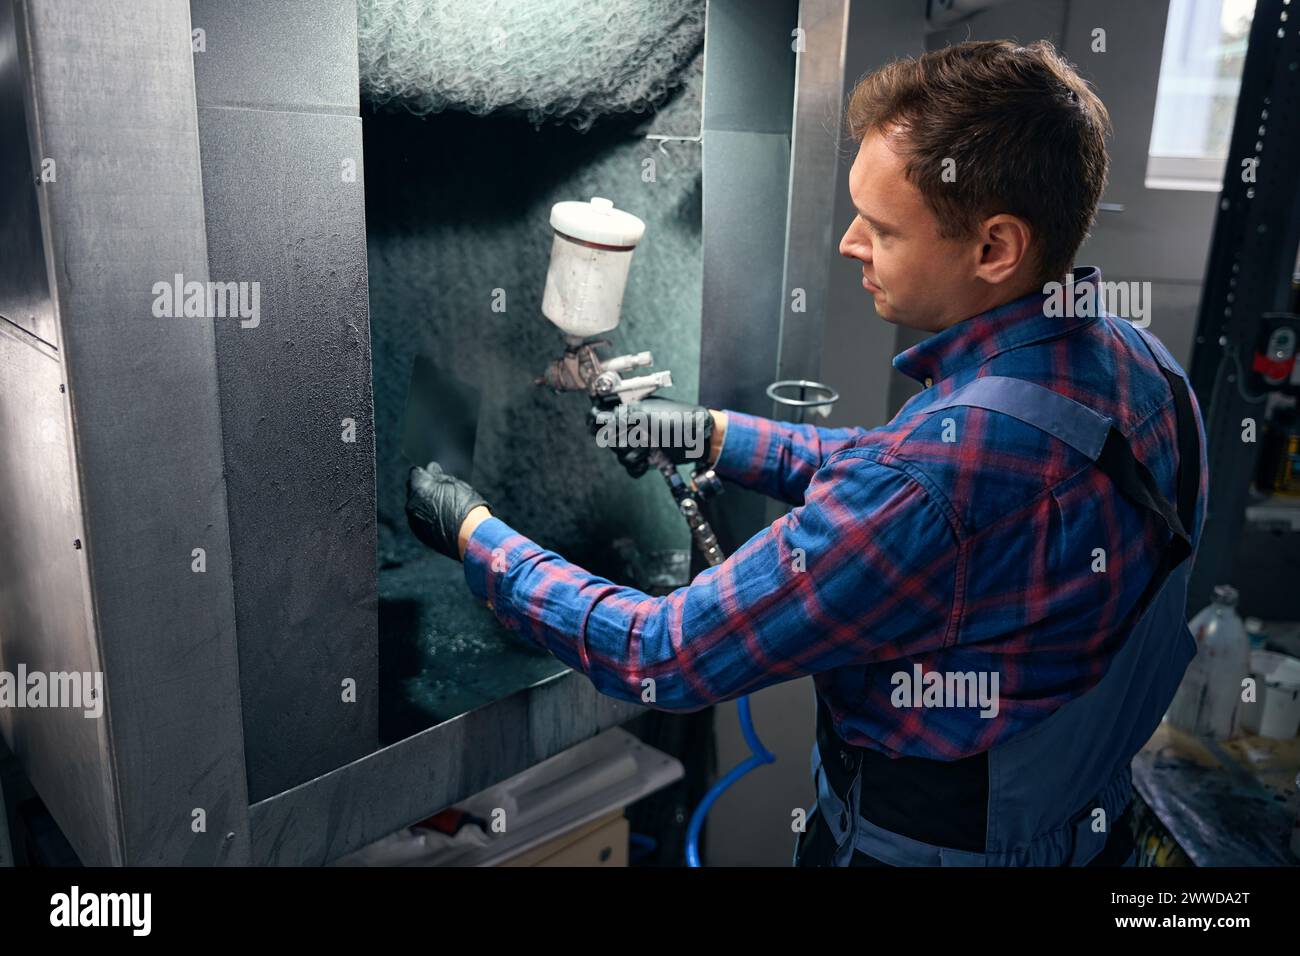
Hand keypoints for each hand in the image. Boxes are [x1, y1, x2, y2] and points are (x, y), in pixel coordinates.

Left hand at [406, 461, 488, 560]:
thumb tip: (431, 468)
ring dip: (424, 503)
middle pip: (413, 490)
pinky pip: (419, 520)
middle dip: (423, 488)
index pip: (415, 473)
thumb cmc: (466, 506)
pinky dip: (427, 517)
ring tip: (444, 508)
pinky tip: (442, 519)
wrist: (471, 535)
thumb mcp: (455, 484)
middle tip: (441, 492)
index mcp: (419, 488)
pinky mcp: (419, 533)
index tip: (436, 477)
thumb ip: (439, 475)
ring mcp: (414, 520)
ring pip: (415, 506)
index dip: (426, 473)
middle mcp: (412, 504)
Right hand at [588, 397, 715, 477]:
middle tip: (638, 437)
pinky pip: (631, 468)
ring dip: (633, 455)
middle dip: (622, 442)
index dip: (597, 423)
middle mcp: (632, 426)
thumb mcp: (648, 415)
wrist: (701, 440)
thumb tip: (600, 420)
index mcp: (630, 410)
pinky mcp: (647, 458)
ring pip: (620, 455)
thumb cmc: (679, 421)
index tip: (602, 429)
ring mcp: (639, 443)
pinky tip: (647, 462)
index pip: (601, 416)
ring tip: (649, 449)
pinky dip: (638, 467)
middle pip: (608, 439)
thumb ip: (621, 417)